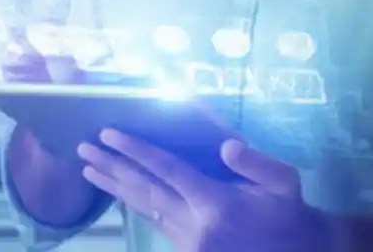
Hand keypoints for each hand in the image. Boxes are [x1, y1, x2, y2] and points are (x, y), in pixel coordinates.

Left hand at [78, 129, 328, 251]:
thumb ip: (255, 162)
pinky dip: (133, 202)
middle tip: (83, 147)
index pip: (166, 171)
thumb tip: (225, 144)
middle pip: (144, 190)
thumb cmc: (290, 212)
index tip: (110, 133)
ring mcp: (187, 241)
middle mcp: (194, 224)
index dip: (136, 150)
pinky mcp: (187, 249)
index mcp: (215, 204)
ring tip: (87, 168)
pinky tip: (117, 189)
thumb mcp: (284, 181)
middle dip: (111, 166)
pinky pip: (153, 220)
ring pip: (143, 208)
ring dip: (114, 186)